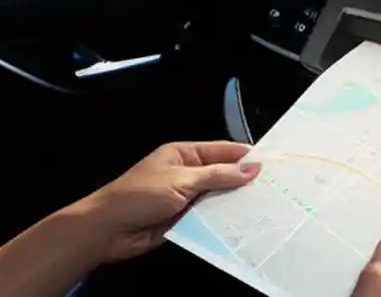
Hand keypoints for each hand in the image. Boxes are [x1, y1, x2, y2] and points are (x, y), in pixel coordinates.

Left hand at [77, 141, 259, 262]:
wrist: (108, 230)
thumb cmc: (137, 195)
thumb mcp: (182, 180)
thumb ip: (218, 175)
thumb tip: (250, 167)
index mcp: (183, 154)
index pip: (221, 150)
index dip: (244, 156)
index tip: (270, 163)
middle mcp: (186, 173)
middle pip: (222, 175)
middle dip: (243, 182)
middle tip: (272, 189)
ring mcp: (185, 198)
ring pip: (217, 198)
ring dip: (234, 204)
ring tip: (262, 208)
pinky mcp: (183, 220)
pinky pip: (208, 218)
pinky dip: (222, 221)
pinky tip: (240, 225)